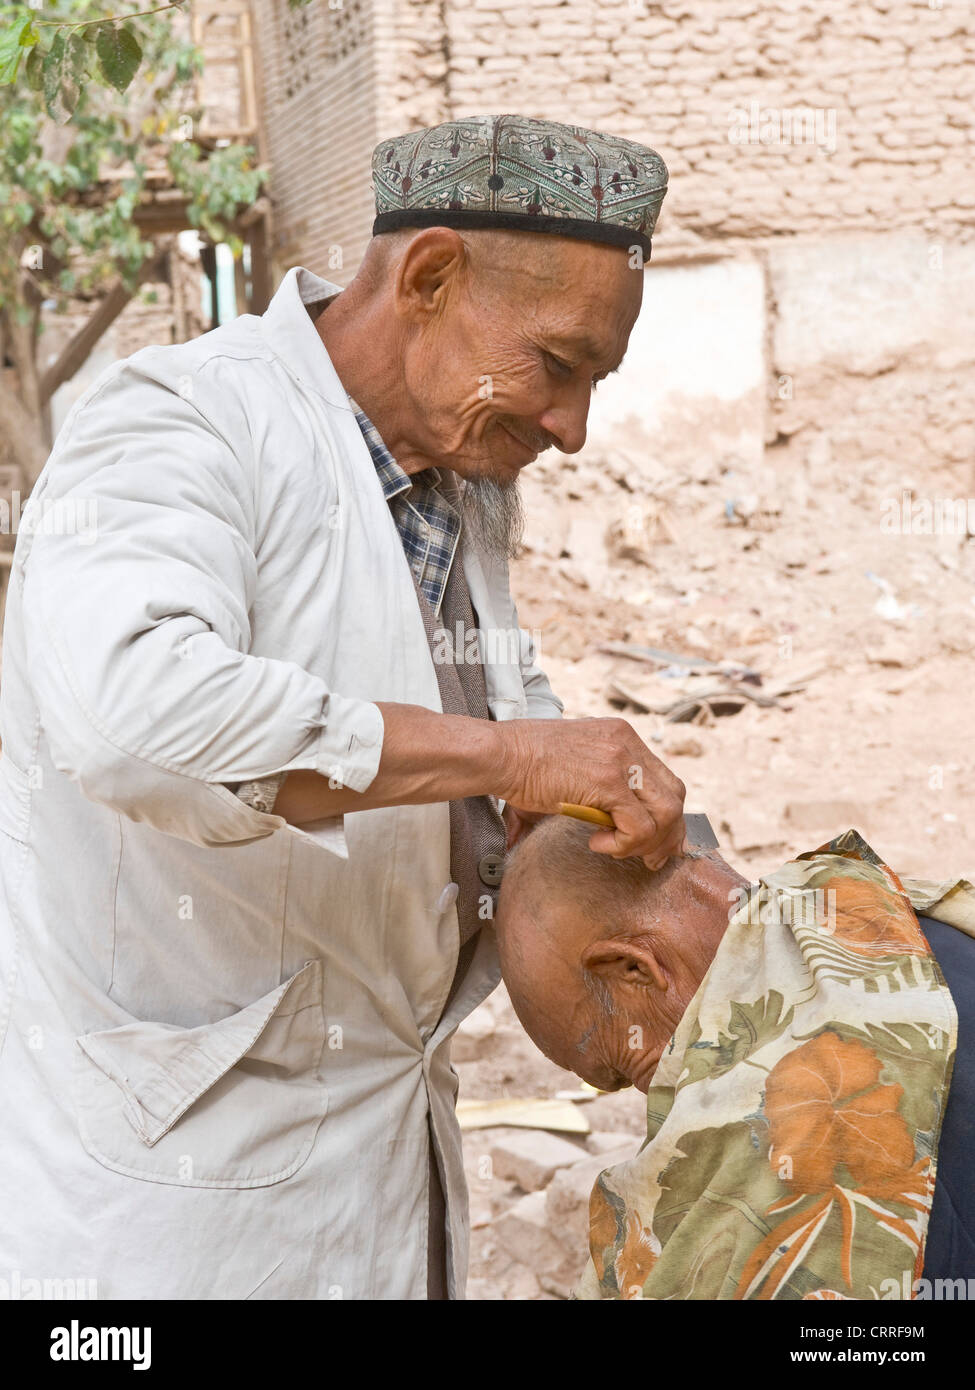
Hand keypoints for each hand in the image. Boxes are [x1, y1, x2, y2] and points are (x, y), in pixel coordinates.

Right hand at [494, 716, 685, 867]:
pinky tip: (596, 842)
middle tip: (649, 858)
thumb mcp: (572, 765)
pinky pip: (638, 826)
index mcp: (623, 737)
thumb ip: (597, 788)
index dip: (666, 817)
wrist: (501, 754)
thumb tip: (601, 827)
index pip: (665, 780)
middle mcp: (628, 744)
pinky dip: (623, 844)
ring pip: (665, 813)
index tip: (655, 842)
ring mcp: (621, 761)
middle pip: (675, 796)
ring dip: (645, 841)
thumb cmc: (524, 763)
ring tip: (614, 849)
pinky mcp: (608, 782)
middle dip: (667, 835)